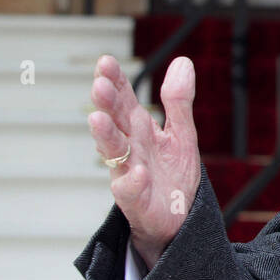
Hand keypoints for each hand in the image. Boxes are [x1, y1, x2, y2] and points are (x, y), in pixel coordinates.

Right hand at [88, 55, 200, 268]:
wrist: (177, 218)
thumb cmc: (173, 173)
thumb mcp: (182, 133)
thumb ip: (178, 101)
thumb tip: (182, 61)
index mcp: (140, 129)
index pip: (124, 101)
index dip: (115, 81)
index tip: (105, 61)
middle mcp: (131, 148)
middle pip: (115, 122)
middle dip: (106, 104)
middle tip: (98, 85)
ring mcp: (129, 173)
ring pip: (114, 154)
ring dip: (105, 137)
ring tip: (97, 119)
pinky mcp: (136, 201)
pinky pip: (130, 191)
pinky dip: (131, 182)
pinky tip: (137, 172)